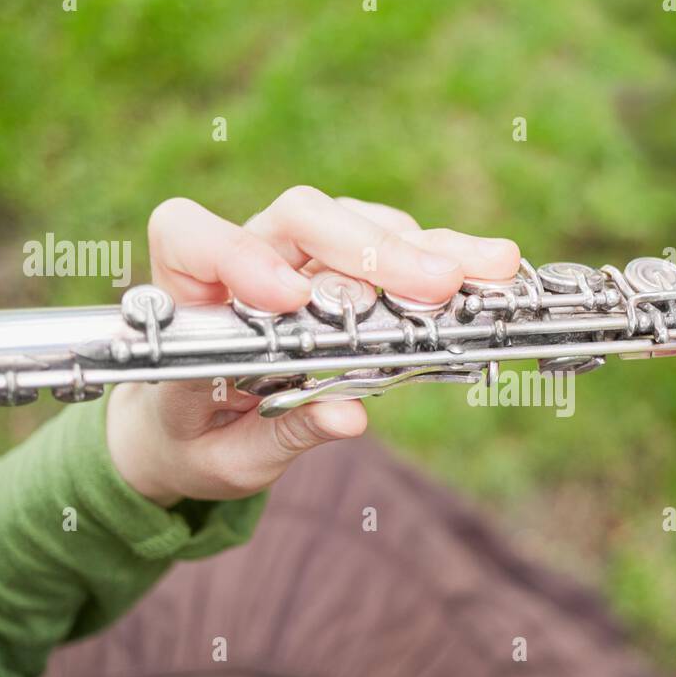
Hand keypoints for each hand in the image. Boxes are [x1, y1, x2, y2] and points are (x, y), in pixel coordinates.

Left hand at [107, 186, 520, 506]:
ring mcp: (297, 261)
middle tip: (439, 283)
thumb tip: (350, 418)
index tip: (289, 300)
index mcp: (188, 302)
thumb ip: (283, 436)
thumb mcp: (230, 459)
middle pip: (300, 217)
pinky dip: (437, 256)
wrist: (192, 431)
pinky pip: (388, 245)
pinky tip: (484, 271)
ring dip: (421, 247)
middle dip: (372, 248)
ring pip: (353, 223)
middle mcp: (244, 262)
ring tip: (487, 270)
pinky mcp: (342, 272)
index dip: (236, 253)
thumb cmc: (197, 439)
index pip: (188, 236)